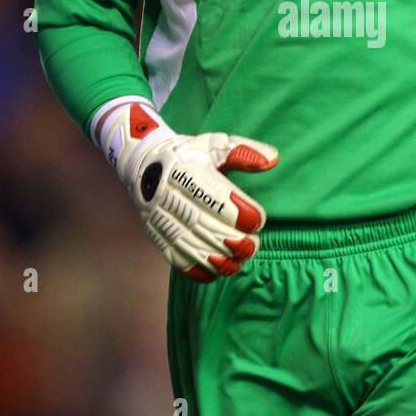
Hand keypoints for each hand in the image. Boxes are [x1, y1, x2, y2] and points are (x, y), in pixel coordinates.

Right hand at [97, 99, 277, 278]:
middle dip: (232, 240)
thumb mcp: (214, 145)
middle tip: (253, 244)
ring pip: (189, 246)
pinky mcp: (155, 235)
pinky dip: (197, 270)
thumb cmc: (188, 154)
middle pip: (202, 225)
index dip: (238, 212)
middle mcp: (166, 195)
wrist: (143, 164)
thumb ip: (243, 151)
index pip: (212, 195)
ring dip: (218, 259)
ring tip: (239, 260)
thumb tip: (272, 159)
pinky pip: (175, 259)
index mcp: (183, 170)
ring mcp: (158, 218)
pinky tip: (216, 270)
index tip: (257, 219)